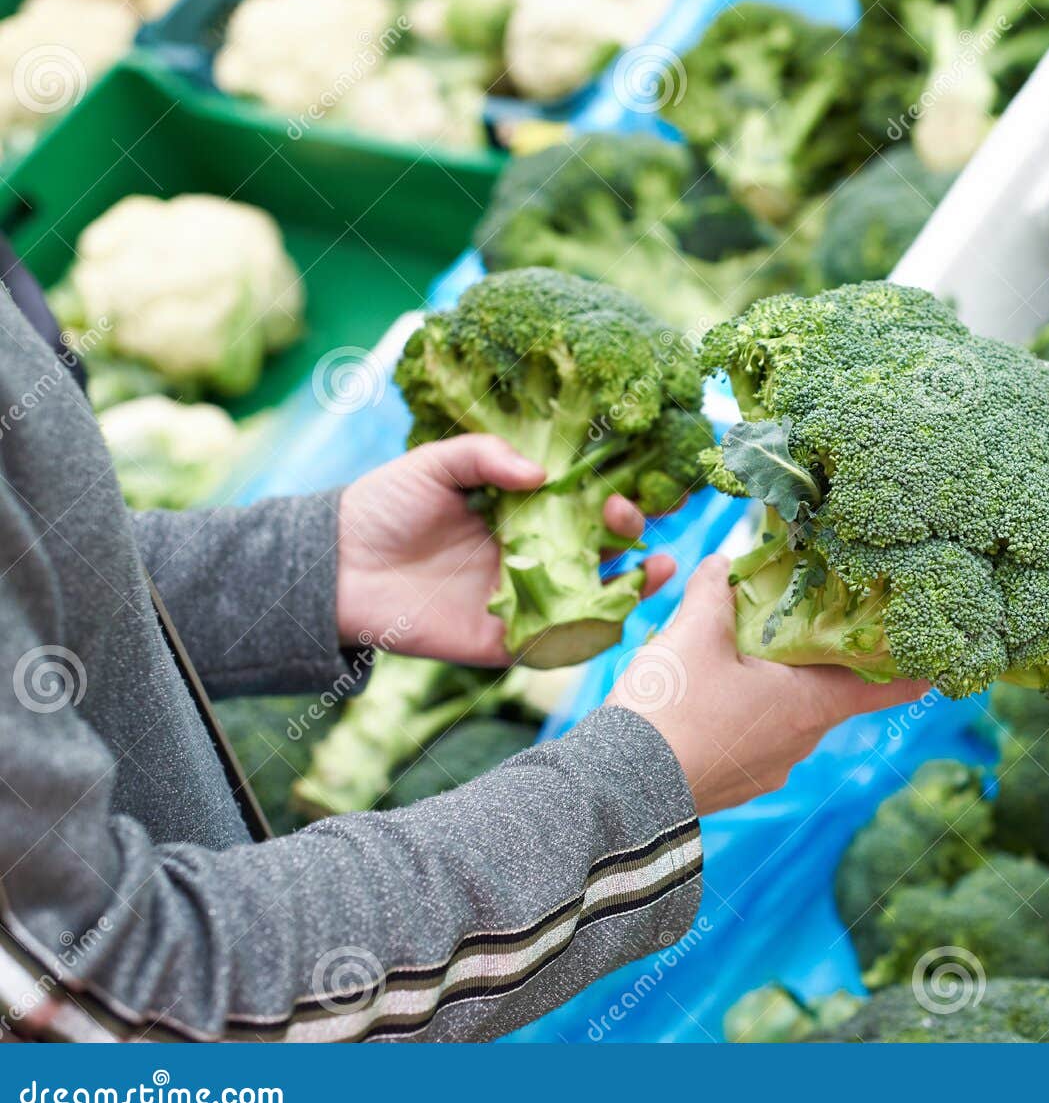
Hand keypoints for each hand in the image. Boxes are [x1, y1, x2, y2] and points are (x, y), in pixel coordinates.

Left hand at [336, 435, 675, 665]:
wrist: (335, 565)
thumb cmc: (383, 507)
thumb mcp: (435, 464)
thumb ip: (486, 458)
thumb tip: (543, 474)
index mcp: (520, 517)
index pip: (582, 509)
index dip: (612, 502)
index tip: (629, 492)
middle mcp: (530, 560)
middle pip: (598, 554)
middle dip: (630, 539)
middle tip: (633, 523)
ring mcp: (521, 602)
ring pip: (590, 601)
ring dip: (631, 590)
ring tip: (660, 571)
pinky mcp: (503, 642)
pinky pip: (556, 645)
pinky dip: (590, 635)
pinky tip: (615, 615)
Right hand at [608, 556, 929, 815]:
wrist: (619, 787)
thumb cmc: (673, 707)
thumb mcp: (694, 633)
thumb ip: (715, 592)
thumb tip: (725, 562)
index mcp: (809, 705)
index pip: (880, 689)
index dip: (908, 674)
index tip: (936, 667)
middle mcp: (799, 743)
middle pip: (828, 697)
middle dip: (820, 665)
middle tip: (814, 631)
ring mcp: (766, 770)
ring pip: (786, 720)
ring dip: (775, 691)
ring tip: (746, 658)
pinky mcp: (733, 786)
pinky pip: (752, 742)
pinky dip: (744, 717)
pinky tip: (710, 697)